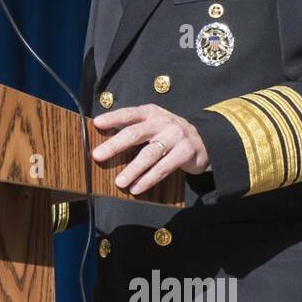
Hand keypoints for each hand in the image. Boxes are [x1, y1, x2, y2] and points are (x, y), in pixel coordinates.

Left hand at [91, 104, 209, 194]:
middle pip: (135, 133)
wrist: (204, 140)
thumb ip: (134, 128)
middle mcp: (162, 122)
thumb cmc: (168, 133)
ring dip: (132, 169)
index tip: (97, 124)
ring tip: (119, 182)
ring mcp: (175, 136)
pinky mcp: (185, 152)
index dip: (113, 118)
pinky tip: (136, 188)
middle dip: (115, 145)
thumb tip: (104, 140)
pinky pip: (163, 168)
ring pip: (149, 154)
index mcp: (150, 113)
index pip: (129, 114)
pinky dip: (148, 179)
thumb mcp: (153, 124)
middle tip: (97, 155)